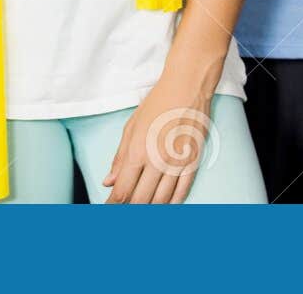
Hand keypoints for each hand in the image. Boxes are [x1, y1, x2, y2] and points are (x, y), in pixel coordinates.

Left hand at [103, 67, 215, 203]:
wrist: (187, 87)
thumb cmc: (157, 103)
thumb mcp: (131, 126)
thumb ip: (120, 157)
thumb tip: (109, 182)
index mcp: (138, 152)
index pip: (123, 190)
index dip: (114, 206)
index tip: (109, 212)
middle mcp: (157, 161)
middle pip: (141, 200)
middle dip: (131, 211)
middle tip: (125, 215)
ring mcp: (177, 163)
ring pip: (162, 200)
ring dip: (151, 209)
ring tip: (143, 212)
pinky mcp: (193, 161)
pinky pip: (183, 191)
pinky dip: (173, 203)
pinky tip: (166, 206)